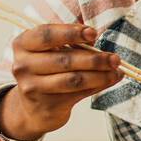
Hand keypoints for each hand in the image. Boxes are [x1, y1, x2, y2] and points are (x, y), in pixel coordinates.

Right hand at [0, 23, 122, 140]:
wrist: (33, 108)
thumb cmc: (47, 71)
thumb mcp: (50, 52)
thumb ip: (70, 45)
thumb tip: (97, 42)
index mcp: (23, 44)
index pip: (47, 35)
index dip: (71, 32)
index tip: (94, 33)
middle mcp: (23, 65)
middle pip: (64, 59)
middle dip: (94, 58)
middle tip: (115, 58)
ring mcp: (33, 87)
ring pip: (73, 79)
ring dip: (100, 74)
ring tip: (117, 71)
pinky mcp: (47, 105)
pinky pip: (78, 93)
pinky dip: (98, 85)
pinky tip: (111, 80)